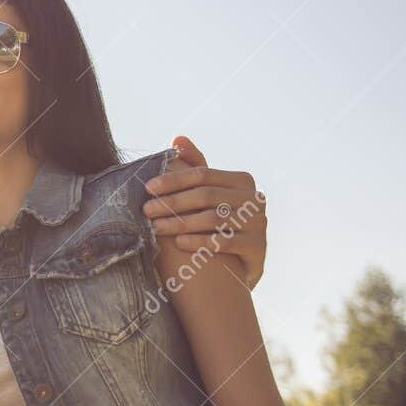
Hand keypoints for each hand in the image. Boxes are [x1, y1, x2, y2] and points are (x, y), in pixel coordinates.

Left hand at [144, 135, 268, 285]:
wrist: (239, 266)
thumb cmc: (218, 227)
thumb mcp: (209, 197)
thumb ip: (196, 168)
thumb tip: (178, 138)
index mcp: (241, 181)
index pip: (203, 175)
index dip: (174, 180)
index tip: (147, 188)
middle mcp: (254, 198)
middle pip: (206, 196)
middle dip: (172, 202)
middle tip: (146, 211)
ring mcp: (259, 222)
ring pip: (214, 218)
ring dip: (181, 223)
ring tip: (156, 228)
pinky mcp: (258, 247)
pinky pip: (225, 241)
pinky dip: (200, 241)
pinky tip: (179, 243)